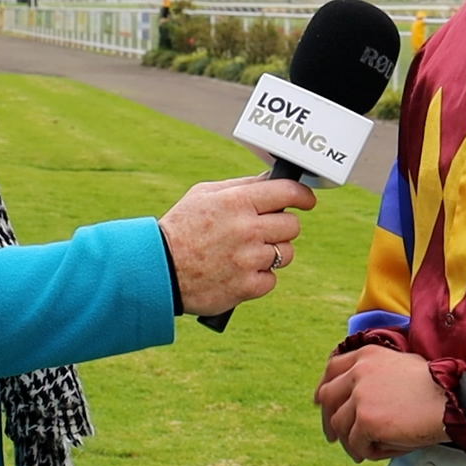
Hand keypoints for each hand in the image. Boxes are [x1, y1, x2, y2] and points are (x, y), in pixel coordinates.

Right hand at [158, 174, 314, 317]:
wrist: (159, 269)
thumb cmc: (181, 228)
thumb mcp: (204, 195)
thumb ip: (241, 186)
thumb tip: (271, 180)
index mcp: (237, 202)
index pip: (288, 192)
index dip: (303, 196)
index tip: (306, 201)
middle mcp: (247, 229)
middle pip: (292, 225)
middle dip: (282, 227)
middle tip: (264, 231)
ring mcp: (248, 259)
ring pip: (286, 253)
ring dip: (272, 253)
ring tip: (248, 253)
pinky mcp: (247, 286)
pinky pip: (272, 278)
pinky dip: (259, 276)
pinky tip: (240, 271)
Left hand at [314, 345, 449, 461]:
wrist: (452, 400)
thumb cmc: (437, 387)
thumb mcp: (403, 364)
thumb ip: (379, 372)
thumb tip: (366, 391)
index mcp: (367, 356)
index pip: (332, 368)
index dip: (324, 387)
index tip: (321, 402)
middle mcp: (358, 372)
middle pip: (328, 397)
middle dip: (328, 419)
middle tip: (333, 437)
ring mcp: (360, 396)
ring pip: (340, 425)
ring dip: (351, 441)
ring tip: (366, 450)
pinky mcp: (366, 421)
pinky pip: (356, 443)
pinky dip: (366, 451)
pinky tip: (380, 452)